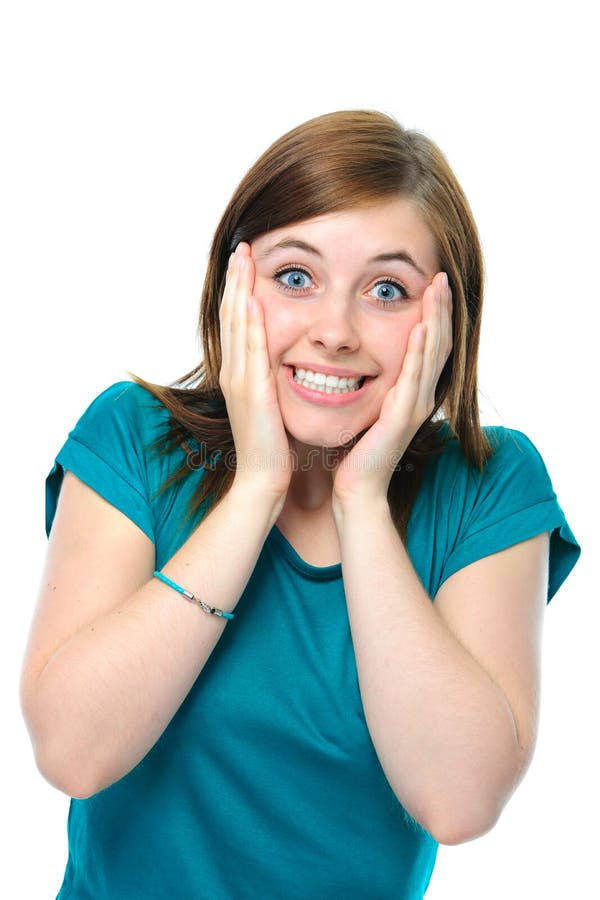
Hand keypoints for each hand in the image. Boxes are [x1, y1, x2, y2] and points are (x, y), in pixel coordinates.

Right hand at [218, 243, 293, 500]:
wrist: (264, 480)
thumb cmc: (273, 447)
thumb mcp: (271, 404)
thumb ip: (272, 380)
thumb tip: (284, 362)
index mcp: (240, 374)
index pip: (237, 322)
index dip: (239, 290)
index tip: (246, 261)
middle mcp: (234, 372)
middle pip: (231, 315)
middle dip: (236, 279)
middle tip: (241, 246)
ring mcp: (240, 381)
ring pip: (236, 326)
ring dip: (239, 289)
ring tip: (243, 258)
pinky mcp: (252, 393)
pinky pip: (250, 351)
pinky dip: (248, 323)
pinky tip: (251, 299)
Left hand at [332, 271, 451, 512]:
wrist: (357, 487)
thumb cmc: (356, 449)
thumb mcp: (369, 407)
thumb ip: (374, 384)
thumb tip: (359, 359)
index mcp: (412, 391)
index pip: (430, 344)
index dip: (435, 313)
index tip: (433, 283)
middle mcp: (420, 396)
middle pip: (439, 343)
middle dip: (441, 308)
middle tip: (442, 276)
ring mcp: (414, 406)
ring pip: (432, 354)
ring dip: (436, 319)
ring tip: (437, 290)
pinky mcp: (401, 417)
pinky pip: (413, 377)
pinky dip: (418, 351)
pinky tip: (420, 328)